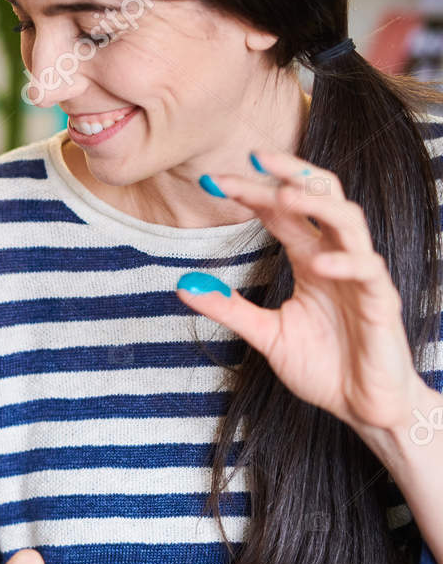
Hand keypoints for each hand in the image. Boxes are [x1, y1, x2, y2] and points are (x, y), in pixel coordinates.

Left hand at [178, 151, 429, 436]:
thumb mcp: (265, 335)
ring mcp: (361, 276)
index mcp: (310, 259)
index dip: (250, 193)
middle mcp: (336, 257)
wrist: (365, 406)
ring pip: (350, 221)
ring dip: (318, 205)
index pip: (281, 212)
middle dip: (288, 174)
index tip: (211, 181)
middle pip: (319, 197)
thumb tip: (182, 285)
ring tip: (283, 196)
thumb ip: (229, 308)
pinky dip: (345, 262)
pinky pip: (368, 271)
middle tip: (251, 158)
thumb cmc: (324, 366)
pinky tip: (319, 262)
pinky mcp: (381, 302)